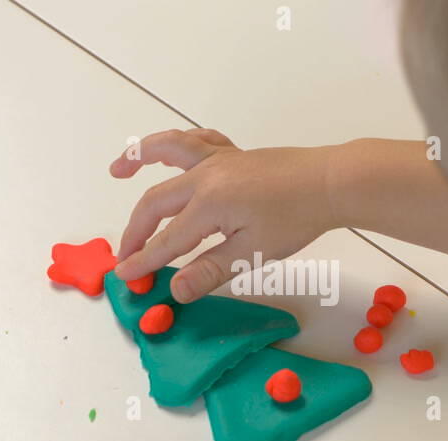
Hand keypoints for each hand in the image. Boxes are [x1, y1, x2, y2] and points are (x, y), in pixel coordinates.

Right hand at [110, 128, 337, 302]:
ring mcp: (218, 160)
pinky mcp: (233, 154)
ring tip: (117, 168)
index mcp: (208, 204)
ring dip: (139, 158)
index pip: (167, 241)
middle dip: (136, 230)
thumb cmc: (296, 218)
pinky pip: (196, 142)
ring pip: (168, 153)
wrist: (330, 182)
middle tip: (125, 254)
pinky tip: (170, 152)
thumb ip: (210, 271)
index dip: (144, 261)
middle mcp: (205, 176)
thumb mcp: (253, 254)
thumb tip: (175, 291)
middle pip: (157, 203)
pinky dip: (176, 144)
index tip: (124, 277)